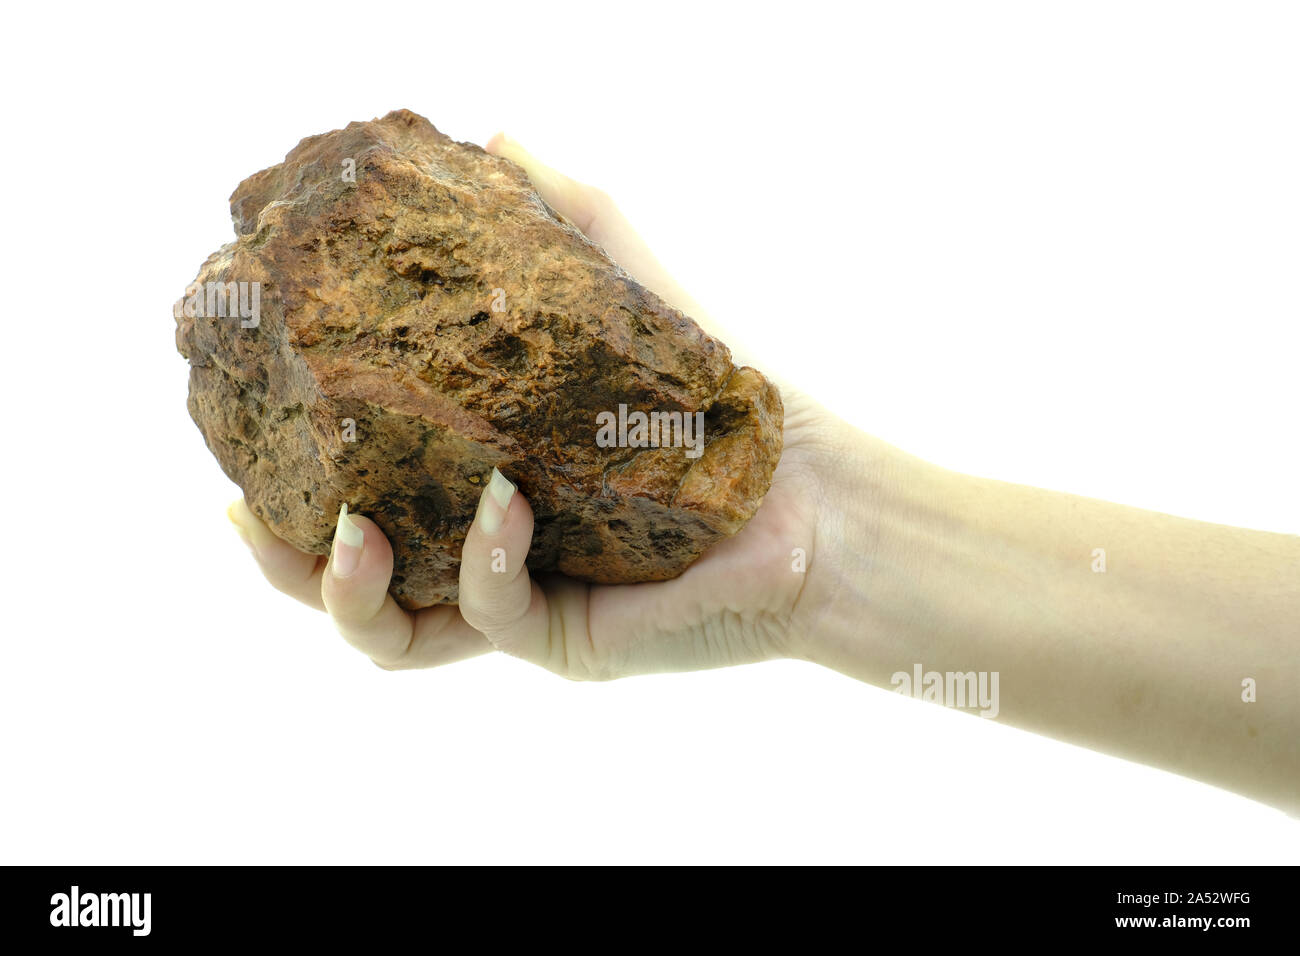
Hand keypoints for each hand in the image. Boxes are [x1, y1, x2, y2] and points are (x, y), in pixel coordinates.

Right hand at [227, 135, 845, 678]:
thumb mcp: (627, 298)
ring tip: (342, 534)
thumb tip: (500, 138)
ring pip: (394, 639)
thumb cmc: (723, 399)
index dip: (290, 487)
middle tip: (249, 520)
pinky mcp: (567, 639)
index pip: (361, 499)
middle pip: (354, 589)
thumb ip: (565, 223)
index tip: (243, 452)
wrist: (815, 489)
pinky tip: (499, 502)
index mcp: (478, 486)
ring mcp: (524, 604)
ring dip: (344, 593)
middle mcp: (487, 554)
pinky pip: (491, 617)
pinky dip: (482, 560)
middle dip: (287, 565)